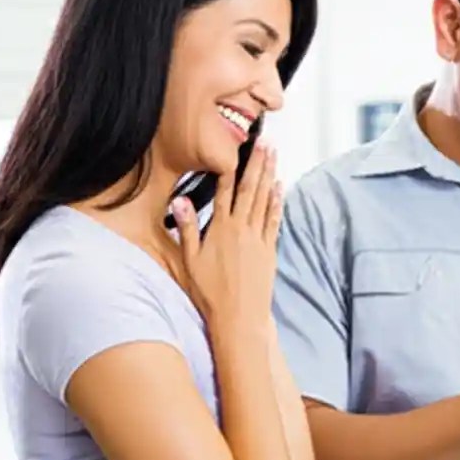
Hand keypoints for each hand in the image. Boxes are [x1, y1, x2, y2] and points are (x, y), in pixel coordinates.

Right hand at [171, 139, 281, 328]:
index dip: (231, 167)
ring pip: (264, 199)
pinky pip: (274, 219)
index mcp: (220, 229)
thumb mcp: (189, 260)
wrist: (238, 317)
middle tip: (265, 141)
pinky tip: (280, 187)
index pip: (225, 191)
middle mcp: (242, 229)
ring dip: (270, 175)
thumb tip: (179, 200)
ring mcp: (258, 238)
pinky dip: (277, 201)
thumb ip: (187, 228)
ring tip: (274, 155)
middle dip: (257, 163)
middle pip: (250, 189)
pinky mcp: (270, 249)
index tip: (236, 148)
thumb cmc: (209, 292)